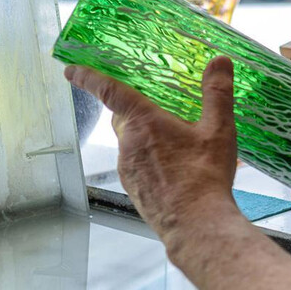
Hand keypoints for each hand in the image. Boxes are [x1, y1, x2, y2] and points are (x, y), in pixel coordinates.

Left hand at [65, 56, 243, 240]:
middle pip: (122, 117)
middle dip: (132, 108)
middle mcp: (128, 144)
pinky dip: (148, 159)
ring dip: (145, 136)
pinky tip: (174, 167)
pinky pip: (135, 164)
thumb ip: (217, 93)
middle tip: (154, 106)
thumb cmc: (204, 177)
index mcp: (144, 122)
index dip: (88, 77)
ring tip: (176, 142)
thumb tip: (220, 62)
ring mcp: (128, 169)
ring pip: (129, 142)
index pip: (109, 91)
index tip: (70, 71)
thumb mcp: (218, 129)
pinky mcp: (134, 189)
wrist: (196, 226)